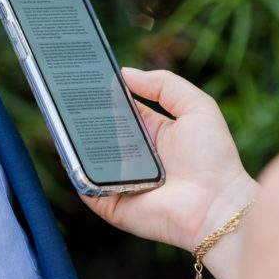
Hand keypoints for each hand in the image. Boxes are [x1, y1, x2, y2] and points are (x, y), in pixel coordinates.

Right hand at [81, 68, 259, 278]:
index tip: (84, 75)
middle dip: (82, 113)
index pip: (120, 109)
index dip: (104, 93)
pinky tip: (69, 148)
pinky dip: (75, 170)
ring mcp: (120, 180)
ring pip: (87, 156)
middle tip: (63, 94)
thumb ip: (165, 85)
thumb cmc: (213, 157)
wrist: (216, 205)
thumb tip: (125, 73)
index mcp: (152, 133)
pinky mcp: (111, 203)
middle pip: (100, 131)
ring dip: (74, 138)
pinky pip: (86, 185)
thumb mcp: (197, 107)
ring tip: (62, 116)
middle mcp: (134, 156)